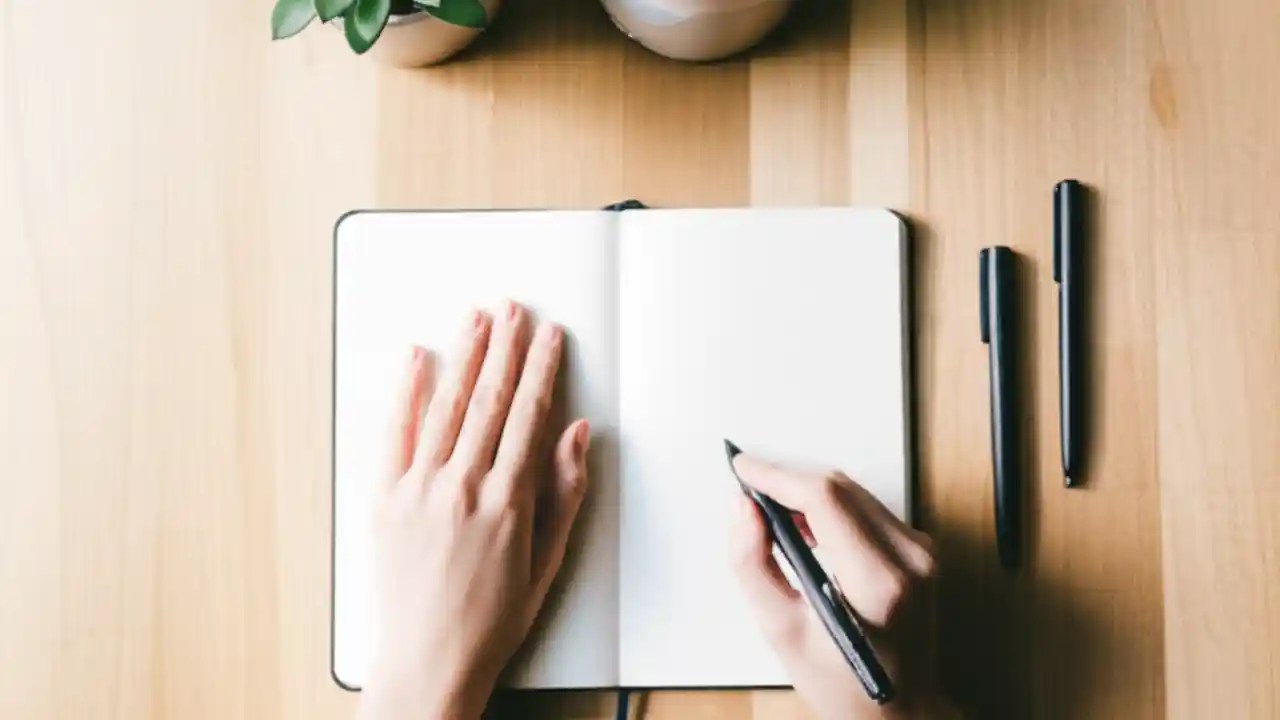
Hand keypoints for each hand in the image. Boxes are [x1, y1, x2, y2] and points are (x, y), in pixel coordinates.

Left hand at [359, 302, 590, 719]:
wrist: (428, 660)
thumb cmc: (490, 620)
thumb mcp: (547, 561)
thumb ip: (564, 493)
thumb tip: (576, 436)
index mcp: (507, 502)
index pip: (529, 415)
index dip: (543, 369)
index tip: (550, 337)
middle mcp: (461, 487)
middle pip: (490, 399)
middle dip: (506, 347)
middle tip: (515, 309)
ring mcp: (418, 490)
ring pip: (447, 406)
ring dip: (464, 356)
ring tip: (477, 318)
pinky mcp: (385, 499)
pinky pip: (395, 433)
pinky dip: (406, 392)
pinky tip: (416, 360)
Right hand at [728, 456, 954, 719]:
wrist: (902, 711)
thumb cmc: (846, 686)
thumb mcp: (780, 631)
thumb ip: (753, 563)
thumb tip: (743, 509)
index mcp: (879, 583)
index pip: (823, 499)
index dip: (776, 475)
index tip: (742, 467)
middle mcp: (910, 559)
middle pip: (838, 487)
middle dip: (787, 480)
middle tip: (747, 490)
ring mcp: (921, 551)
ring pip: (852, 492)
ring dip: (808, 493)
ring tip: (770, 512)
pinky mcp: (920, 548)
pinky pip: (867, 508)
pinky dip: (831, 507)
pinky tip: (805, 526)